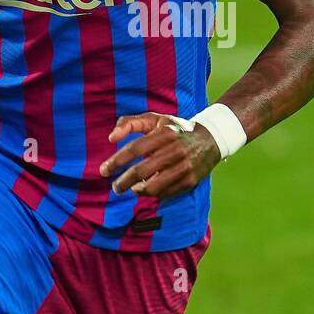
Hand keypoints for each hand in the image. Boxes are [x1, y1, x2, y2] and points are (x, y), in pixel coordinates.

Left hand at [99, 112, 221, 199]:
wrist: (210, 139)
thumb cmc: (174, 129)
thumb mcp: (154, 119)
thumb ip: (129, 123)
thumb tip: (111, 138)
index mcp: (165, 133)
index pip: (135, 149)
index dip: (117, 161)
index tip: (104, 170)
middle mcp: (176, 150)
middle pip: (142, 171)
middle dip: (123, 181)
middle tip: (115, 186)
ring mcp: (184, 167)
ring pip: (153, 187)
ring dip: (137, 191)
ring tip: (132, 188)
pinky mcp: (190, 181)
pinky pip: (165, 193)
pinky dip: (152, 194)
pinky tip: (147, 189)